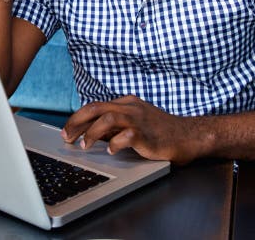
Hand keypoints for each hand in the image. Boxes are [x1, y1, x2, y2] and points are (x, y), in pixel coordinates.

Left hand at [61, 95, 204, 163]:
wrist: (187, 136)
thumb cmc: (159, 132)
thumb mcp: (132, 125)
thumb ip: (113, 127)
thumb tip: (88, 134)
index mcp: (126, 103)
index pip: (95, 106)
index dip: (77, 118)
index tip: (67, 131)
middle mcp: (130, 107)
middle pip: (95, 108)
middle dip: (76, 122)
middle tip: (67, 137)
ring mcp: (139, 119)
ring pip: (107, 119)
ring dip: (91, 133)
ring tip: (85, 147)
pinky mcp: (147, 134)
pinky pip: (125, 135)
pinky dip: (114, 143)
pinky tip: (111, 151)